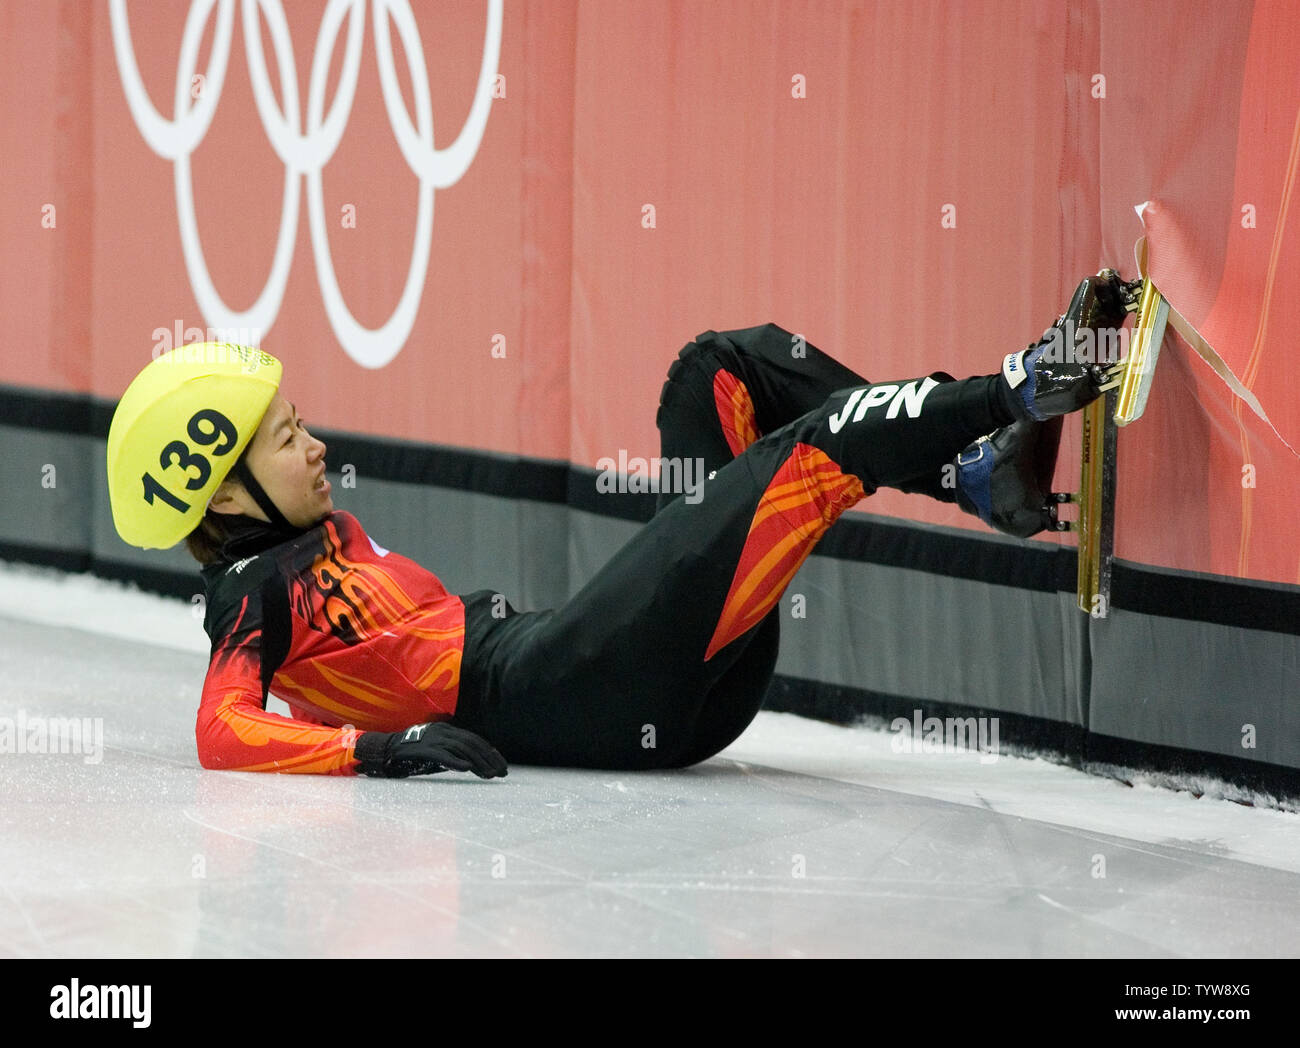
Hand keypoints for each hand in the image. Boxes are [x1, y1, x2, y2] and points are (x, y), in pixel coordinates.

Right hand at [354, 722, 507, 778]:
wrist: (386, 751)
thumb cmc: (413, 756)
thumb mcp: (437, 753)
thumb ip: (453, 755)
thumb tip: (474, 764)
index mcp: (447, 730)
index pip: (474, 739)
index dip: (490, 752)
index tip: (502, 766)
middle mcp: (442, 731)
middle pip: (472, 743)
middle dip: (490, 758)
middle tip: (502, 773)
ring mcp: (433, 738)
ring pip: (461, 748)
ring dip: (478, 762)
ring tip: (489, 775)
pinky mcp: (422, 749)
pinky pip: (442, 755)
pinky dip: (455, 761)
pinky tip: (467, 768)